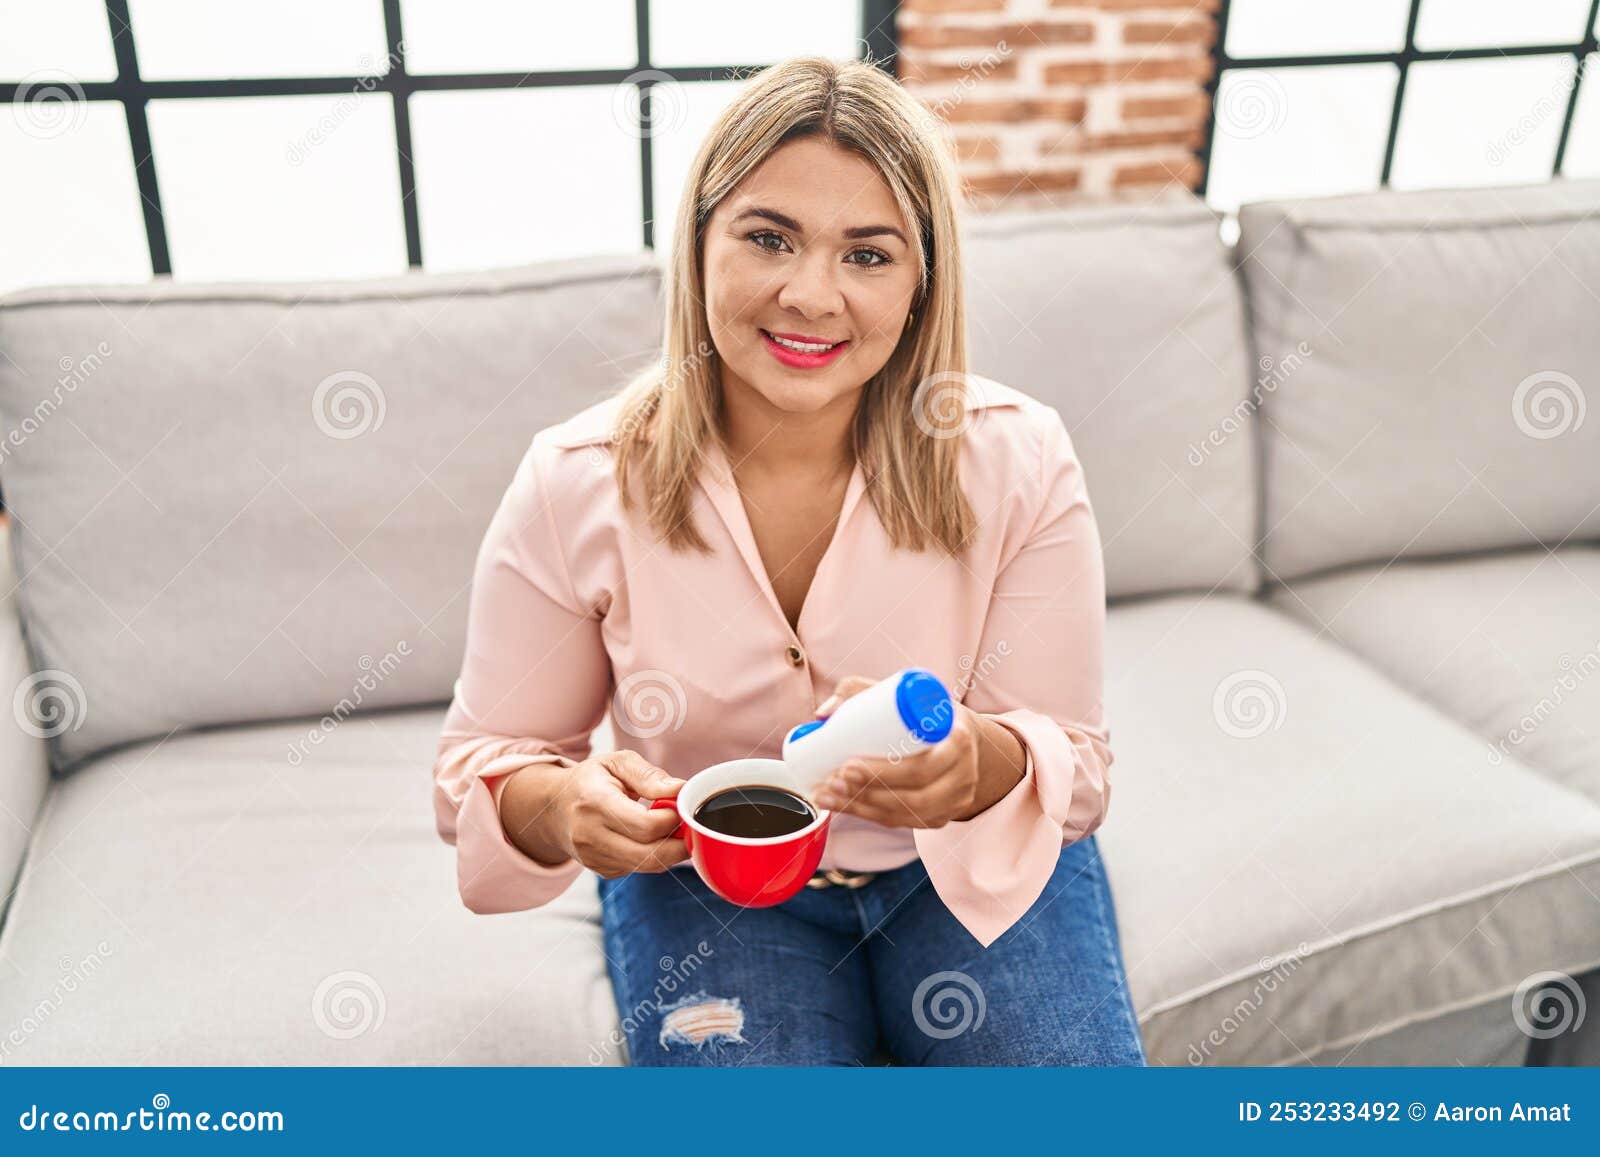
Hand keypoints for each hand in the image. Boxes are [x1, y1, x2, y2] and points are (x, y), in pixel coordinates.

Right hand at [501, 749, 689, 877]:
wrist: (553, 808)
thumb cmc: (589, 781)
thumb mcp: (616, 763)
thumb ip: (649, 775)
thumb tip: (680, 790)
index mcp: (594, 802)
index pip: (646, 825)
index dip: (673, 818)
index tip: (681, 804)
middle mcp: (590, 836)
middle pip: (650, 854)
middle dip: (680, 842)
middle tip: (690, 824)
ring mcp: (594, 858)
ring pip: (648, 866)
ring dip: (671, 851)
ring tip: (675, 829)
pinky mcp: (602, 870)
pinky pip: (639, 869)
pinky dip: (655, 856)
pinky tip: (654, 838)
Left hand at [809, 675, 986, 827]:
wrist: (959, 737)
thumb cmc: (925, 712)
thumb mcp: (904, 694)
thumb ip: (859, 691)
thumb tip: (823, 712)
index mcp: (959, 738)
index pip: (925, 764)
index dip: (885, 772)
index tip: (848, 764)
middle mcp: (964, 773)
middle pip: (915, 796)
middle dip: (868, 792)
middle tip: (834, 780)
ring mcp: (954, 799)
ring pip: (906, 814)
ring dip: (863, 808)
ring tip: (830, 795)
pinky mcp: (940, 816)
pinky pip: (903, 822)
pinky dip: (869, 816)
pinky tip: (843, 806)